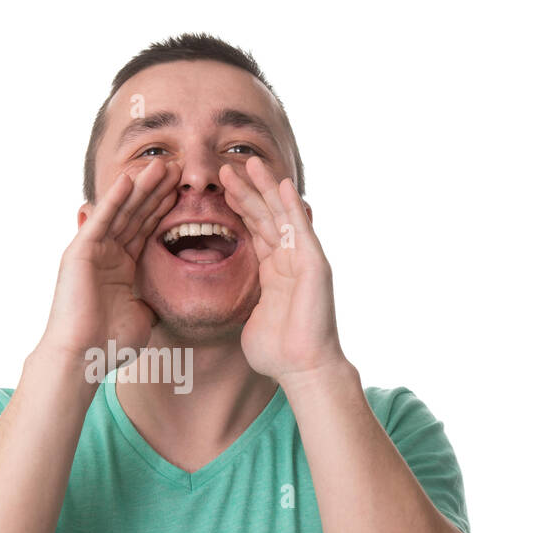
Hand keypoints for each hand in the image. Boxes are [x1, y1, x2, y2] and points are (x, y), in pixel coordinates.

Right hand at [39, 159, 180, 369]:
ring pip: (121, 212)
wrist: (83, 356)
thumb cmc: (110, 344)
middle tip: (177, 168)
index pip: (147, 229)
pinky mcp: (80, 250)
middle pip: (136, 215)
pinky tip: (130, 179)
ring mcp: (93, 250)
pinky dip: (115, 199)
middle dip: (157, 191)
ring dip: (140, 187)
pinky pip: (102, 219)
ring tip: (161, 165)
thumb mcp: (144, 317)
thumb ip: (153, 301)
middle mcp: (107, 254)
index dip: (165, 209)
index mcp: (123, 268)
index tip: (184, 190)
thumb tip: (166, 301)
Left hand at [222, 156, 347, 383]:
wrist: (301, 369)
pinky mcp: (314, 264)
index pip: (253, 231)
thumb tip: (220, 300)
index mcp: (273, 272)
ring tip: (247, 163)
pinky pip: (300, 229)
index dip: (237, 209)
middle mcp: (290, 260)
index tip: (218, 191)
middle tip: (225, 168)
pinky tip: (282, 183)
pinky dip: (291, 205)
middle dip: (246, 191)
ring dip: (264, 188)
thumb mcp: (249, 318)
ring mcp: (303, 260)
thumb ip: (242, 300)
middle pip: (264, 217)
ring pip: (280, 216)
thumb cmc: (276, 352)